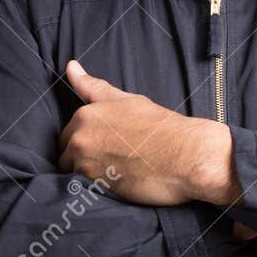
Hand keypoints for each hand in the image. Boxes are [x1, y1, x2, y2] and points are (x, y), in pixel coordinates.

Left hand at [58, 60, 238, 205]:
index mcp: (85, 115)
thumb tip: (70, 66)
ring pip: (75, 174)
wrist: (188, 156)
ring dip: (92, 175)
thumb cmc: (163, 128)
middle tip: (117, 160)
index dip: (89, 143)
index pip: (68, 135)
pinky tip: (120, 183)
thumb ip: (94, 87)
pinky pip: (86, 191)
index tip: (109, 146)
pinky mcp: (97, 187)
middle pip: (67, 155)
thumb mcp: (127, 101)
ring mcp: (86, 164)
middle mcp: (79, 139)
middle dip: (85, 159)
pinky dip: (99, 188)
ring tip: (119, 172)